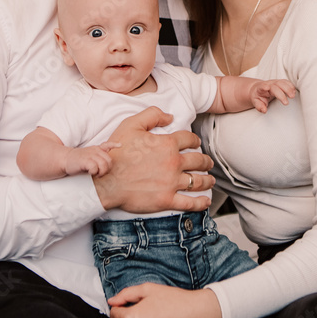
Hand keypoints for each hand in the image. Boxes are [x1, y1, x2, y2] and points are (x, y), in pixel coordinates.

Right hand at [65, 142, 117, 175]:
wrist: (65, 159)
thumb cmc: (78, 160)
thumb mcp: (89, 156)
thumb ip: (98, 156)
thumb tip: (107, 157)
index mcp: (96, 149)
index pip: (107, 145)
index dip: (114, 145)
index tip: (120, 145)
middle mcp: (95, 151)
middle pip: (109, 160)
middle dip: (106, 169)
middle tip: (100, 173)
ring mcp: (90, 155)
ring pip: (103, 164)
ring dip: (101, 172)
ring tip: (95, 174)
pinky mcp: (85, 160)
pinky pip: (95, 167)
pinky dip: (94, 172)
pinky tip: (90, 172)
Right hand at [93, 107, 212, 213]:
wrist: (106, 180)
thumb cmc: (117, 153)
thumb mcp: (131, 125)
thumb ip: (152, 115)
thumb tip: (170, 116)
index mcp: (167, 144)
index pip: (188, 140)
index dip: (194, 140)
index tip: (196, 143)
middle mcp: (173, 163)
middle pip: (198, 160)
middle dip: (205, 161)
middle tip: (208, 162)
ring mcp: (172, 182)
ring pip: (197, 181)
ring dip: (207, 180)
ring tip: (210, 180)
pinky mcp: (167, 200)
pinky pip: (189, 202)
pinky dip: (200, 202)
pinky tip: (206, 201)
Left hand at [250, 79, 295, 112]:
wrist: (258, 88)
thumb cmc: (258, 96)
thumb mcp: (255, 102)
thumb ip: (259, 106)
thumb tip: (264, 110)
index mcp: (261, 88)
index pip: (262, 86)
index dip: (264, 86)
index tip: (267, 88)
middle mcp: (269, 84)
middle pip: (276, 85)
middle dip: (281, 93)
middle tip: (286, 103)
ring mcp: (275, 82)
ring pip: (282, 82)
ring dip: (288, 88)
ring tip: (293, 96)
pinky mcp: (280, 82)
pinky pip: (286, 82)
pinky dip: (291, 86)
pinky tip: (294, 91)